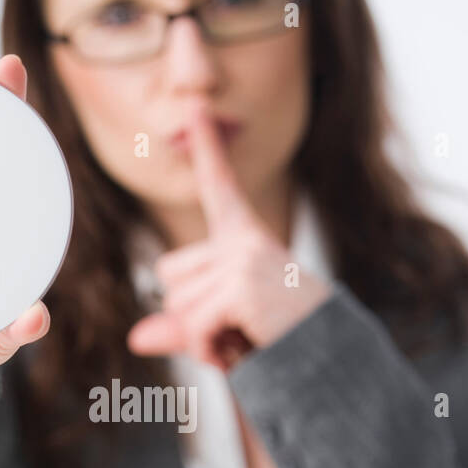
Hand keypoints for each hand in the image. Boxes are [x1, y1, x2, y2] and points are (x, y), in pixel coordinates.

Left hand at [126, 103, 331, 371]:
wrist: (331, 360)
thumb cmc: (277, 342)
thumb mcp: (223, 328)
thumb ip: (179, 328)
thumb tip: (136, 339)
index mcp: (244, 238)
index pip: (220, 186)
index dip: (208, 147)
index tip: (197, 107)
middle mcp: (244, 240)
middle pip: (169, 278)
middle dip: (191, 315)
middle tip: (239, 327)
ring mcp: (243, 260)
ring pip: (178, 308)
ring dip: (204, 339)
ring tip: (248, 338)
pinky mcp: (241, 287)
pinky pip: (193, 326)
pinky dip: (209, 351)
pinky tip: (242, 349)